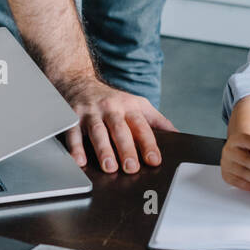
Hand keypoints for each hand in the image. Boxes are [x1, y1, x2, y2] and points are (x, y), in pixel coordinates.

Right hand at [61, 78, 175, 173]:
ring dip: (103, 150)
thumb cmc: (113, 100)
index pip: (141, 127)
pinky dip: (75, 147)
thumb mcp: (138, 104)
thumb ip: (157, 121)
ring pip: (98, 131)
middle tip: (131, 167)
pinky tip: (79, 161)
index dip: (148, 144)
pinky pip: (73, 133)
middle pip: (120, 130)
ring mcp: (91, 112)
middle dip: (126, 149)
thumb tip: (177, 135)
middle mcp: (110, 109)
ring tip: (109, 167)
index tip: (154, 160)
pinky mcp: (72, 117)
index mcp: (129, 107)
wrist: (80, 82)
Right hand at [221, 130, 249, 192]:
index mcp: (236, 139)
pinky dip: (249, 186)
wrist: (236, 151)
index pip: (246, 140)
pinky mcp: (226, 175)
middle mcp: (229, 151)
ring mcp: (226, 164)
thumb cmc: (249, 148)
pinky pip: (237, 182)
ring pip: (241, 172)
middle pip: (244, 159)